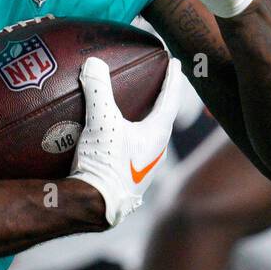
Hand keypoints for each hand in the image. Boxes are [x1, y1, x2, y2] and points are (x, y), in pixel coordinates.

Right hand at [70, 56, 183, 226]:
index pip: (170, 99)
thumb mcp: (101, 122)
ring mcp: (144, 167)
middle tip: (159, 82)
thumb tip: (94, 62)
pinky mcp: (129, 178)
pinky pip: (134, 149)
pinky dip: (129, 136)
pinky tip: (114, 137)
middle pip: (163, 117)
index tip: (176, 63)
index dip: (172, 79)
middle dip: (161, 99)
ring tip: (136, 108)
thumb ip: (99, 90)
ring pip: (149, 136)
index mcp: (158, 135)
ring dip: (145, 120)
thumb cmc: (105, 164)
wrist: (95, 206)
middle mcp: (157, 151)